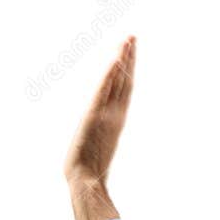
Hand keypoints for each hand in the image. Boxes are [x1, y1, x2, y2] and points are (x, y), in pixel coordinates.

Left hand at [64, 36, 135, 186]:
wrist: (86, 182)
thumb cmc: (89, 171)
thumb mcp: (96, 146)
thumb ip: (101, 137)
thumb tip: (98, 134)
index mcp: (115, 119)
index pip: (123, 88)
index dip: (126, 70)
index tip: (129, 52)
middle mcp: (114, 114)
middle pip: (124, 80)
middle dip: (128, 58)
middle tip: (132, 37)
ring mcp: (106, 114)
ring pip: (116, 82)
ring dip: (121, 60)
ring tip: (128, 40)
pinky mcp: (94, 117)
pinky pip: (103, 91)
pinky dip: (109, 76)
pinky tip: (114, 60)